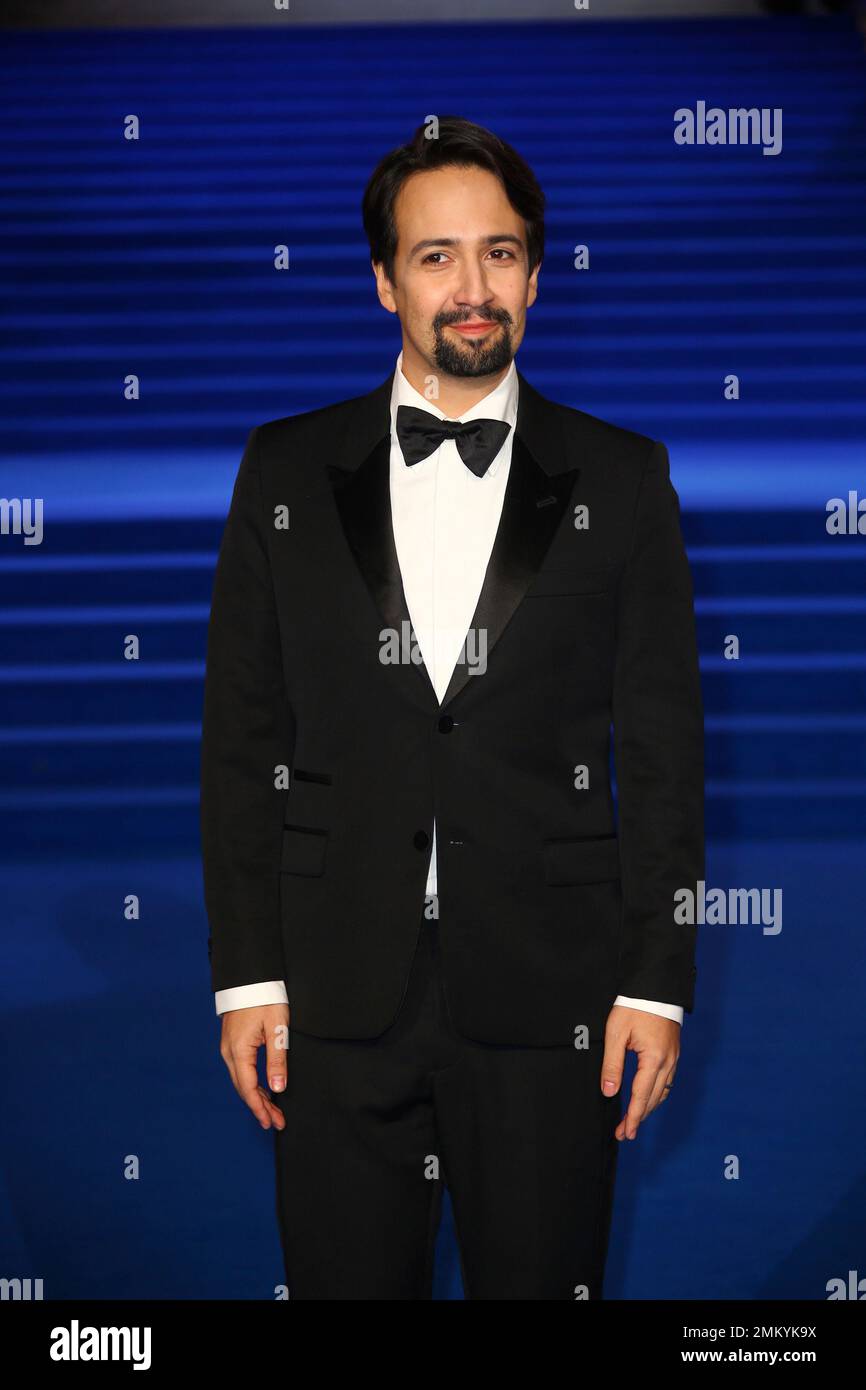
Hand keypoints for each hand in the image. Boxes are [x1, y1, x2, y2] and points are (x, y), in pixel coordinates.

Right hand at [219, 1003, 289, 1130]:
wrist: (250, 977)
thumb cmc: (265, 998)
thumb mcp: (276, 1028)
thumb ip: (277, 1060)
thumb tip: (277, 1089)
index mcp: (239, 1051)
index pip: (248, 1088)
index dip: (260, 1108)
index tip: (271, 1122)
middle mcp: (229, 1052)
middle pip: (243, 1088)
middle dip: (259, 1107)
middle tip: (276, 1122)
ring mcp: (228, 1048)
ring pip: (241, 1080)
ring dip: (257, 1097)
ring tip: (272, 1112)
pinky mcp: (232, 1043)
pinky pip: (241, 1070)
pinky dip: (252, 1084)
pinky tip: (263, 1090)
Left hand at [601, 1006, 679, 1140]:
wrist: (655, 986)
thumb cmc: (634, 1006)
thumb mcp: (616, 1033)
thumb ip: (612, 1064)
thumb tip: (608, 1091)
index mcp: (654, 1059)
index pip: (641, 1096)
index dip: (632, 1117)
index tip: (624, 1133)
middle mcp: (668, 1061)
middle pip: (653, 1098)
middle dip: (638, 1117)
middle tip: (625, 1133)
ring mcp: (674, 1057)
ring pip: (662, 1092)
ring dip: (648, 1108)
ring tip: (634, 1120)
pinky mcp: (673, 1052)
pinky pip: (667, 1081)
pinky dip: (656, 1094)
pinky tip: (647, 1098)